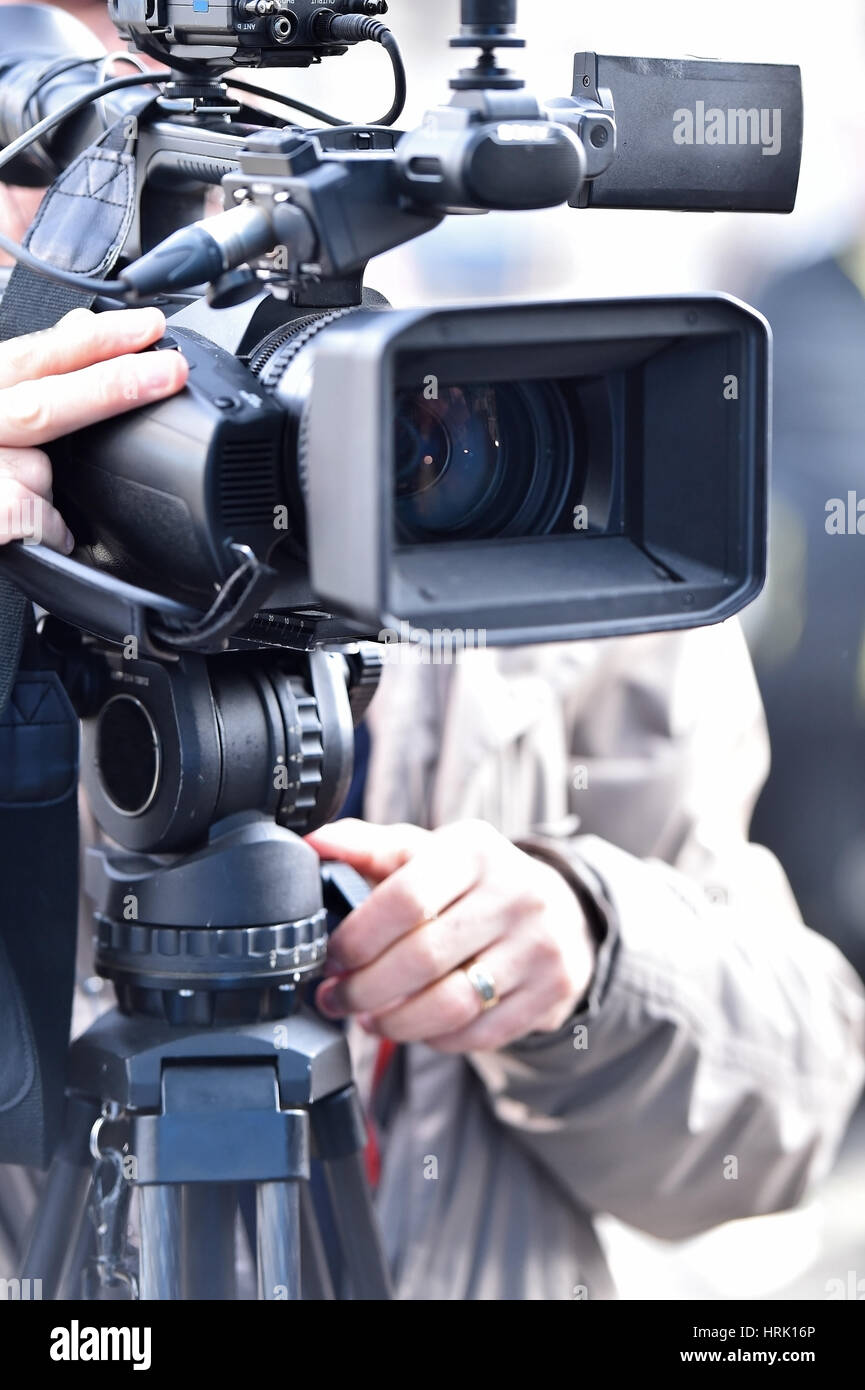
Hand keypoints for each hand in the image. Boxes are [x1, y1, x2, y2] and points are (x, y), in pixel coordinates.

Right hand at [0, 307, 187, 552]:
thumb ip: (23, 370)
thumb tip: (78, 327)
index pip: (34, 353)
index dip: (92, 339)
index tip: (145, 326)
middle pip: (42, 401)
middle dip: (112, 385)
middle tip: (167, 371)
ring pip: (35, 467)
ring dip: (53, 484)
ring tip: (50, 503)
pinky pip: (27, 518)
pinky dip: (51, 529)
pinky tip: (51, 535)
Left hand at [306, 818, 597, 1052]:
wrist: (560, 908)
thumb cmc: (472, 882)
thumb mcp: (426, 852)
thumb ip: (369, 847)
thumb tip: (311, 842)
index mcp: (474, 850)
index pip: (405, 899)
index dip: (358, 939)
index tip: (331, 959)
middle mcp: (516, 893)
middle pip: (422, 958)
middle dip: (365, 989)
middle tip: (337, 998)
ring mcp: (540, 944)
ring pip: (450, 1004)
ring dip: (395, 1022)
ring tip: (368, 1018)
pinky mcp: (553, 989)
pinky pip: (480, 1033)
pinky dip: (436, 1038)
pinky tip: (416, 1026)